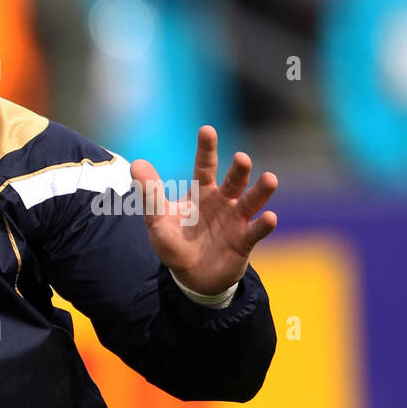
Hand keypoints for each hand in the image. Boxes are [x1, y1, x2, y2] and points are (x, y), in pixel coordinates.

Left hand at [131, 126, 277, 296]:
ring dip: (261, 190)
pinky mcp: (244, 241)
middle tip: (242, 159)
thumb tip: (136, 163)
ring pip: (252, 201)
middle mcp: (223, 201)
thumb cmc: (175, 244)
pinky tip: (270, 217)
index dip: (207, 148)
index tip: (207, 130)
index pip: (205, 165)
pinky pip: (257, 231)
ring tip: (270, 179)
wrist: (191, 277)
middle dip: (240, 169)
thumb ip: (150, 194)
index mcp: (202, 192)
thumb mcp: (158, 221)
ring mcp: (237, 220)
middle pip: (235, 180)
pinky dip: (264, 224)